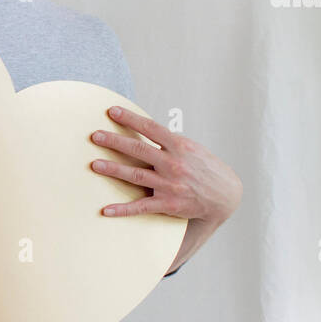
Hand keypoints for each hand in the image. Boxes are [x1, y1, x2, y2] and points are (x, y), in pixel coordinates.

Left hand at [88, 106, 241, 222]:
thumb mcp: (191, 148)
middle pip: (138, 149)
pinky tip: (106, 210)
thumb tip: (146, 129)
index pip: (151, 128)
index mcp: (179, 146)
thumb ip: (169, 141)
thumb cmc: (205, 168)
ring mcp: (170, 184)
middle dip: (114, 141)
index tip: (111, 111)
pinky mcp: (168, 204)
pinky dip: (123, 209)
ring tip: (95, 165)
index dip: (130, 118)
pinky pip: (142, 207)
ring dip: (114, 169)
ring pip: (136, 175)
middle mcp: (173, 164)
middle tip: (95, 136)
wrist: (225, 195)